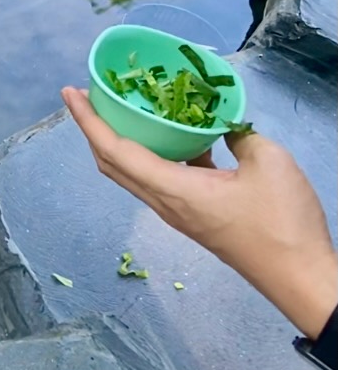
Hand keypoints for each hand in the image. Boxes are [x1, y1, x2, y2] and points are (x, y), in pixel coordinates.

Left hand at [62, 87, 337, 338]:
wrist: (299, 276)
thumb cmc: (281, 222)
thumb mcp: (269, 163)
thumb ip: (241, 135)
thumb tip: (226, 126)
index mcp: (172, 189)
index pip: (114, 150)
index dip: (88, 120)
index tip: (70, 93)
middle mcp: (164, 202)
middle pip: (112, 163)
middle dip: (94, 128)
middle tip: (90, 96)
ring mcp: (177, 212)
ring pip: (133, 173)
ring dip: (121, 142)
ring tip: (126, 110)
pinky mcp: (194, 216)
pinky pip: (161, 179)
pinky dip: (155, 154)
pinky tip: (177, 136)